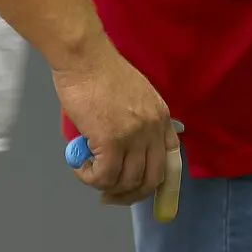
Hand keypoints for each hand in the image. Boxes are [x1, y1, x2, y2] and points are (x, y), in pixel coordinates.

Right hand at [52, 38, 178, 203]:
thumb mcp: (136, 96)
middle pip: (150, 179)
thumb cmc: (102, 72)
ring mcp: (134, 135)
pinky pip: (103, 176)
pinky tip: (81, 165)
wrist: (85, 57)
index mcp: (161, 117)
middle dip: (129, 194)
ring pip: (126, 182)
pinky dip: (89, 178)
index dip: (160, 186)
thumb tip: (129, 150)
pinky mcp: (110, 141)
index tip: (140, 193)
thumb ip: (139, 122)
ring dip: (105, 185)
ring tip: (90, 172)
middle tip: (109, 194)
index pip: (171, 161)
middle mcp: (153, 128)